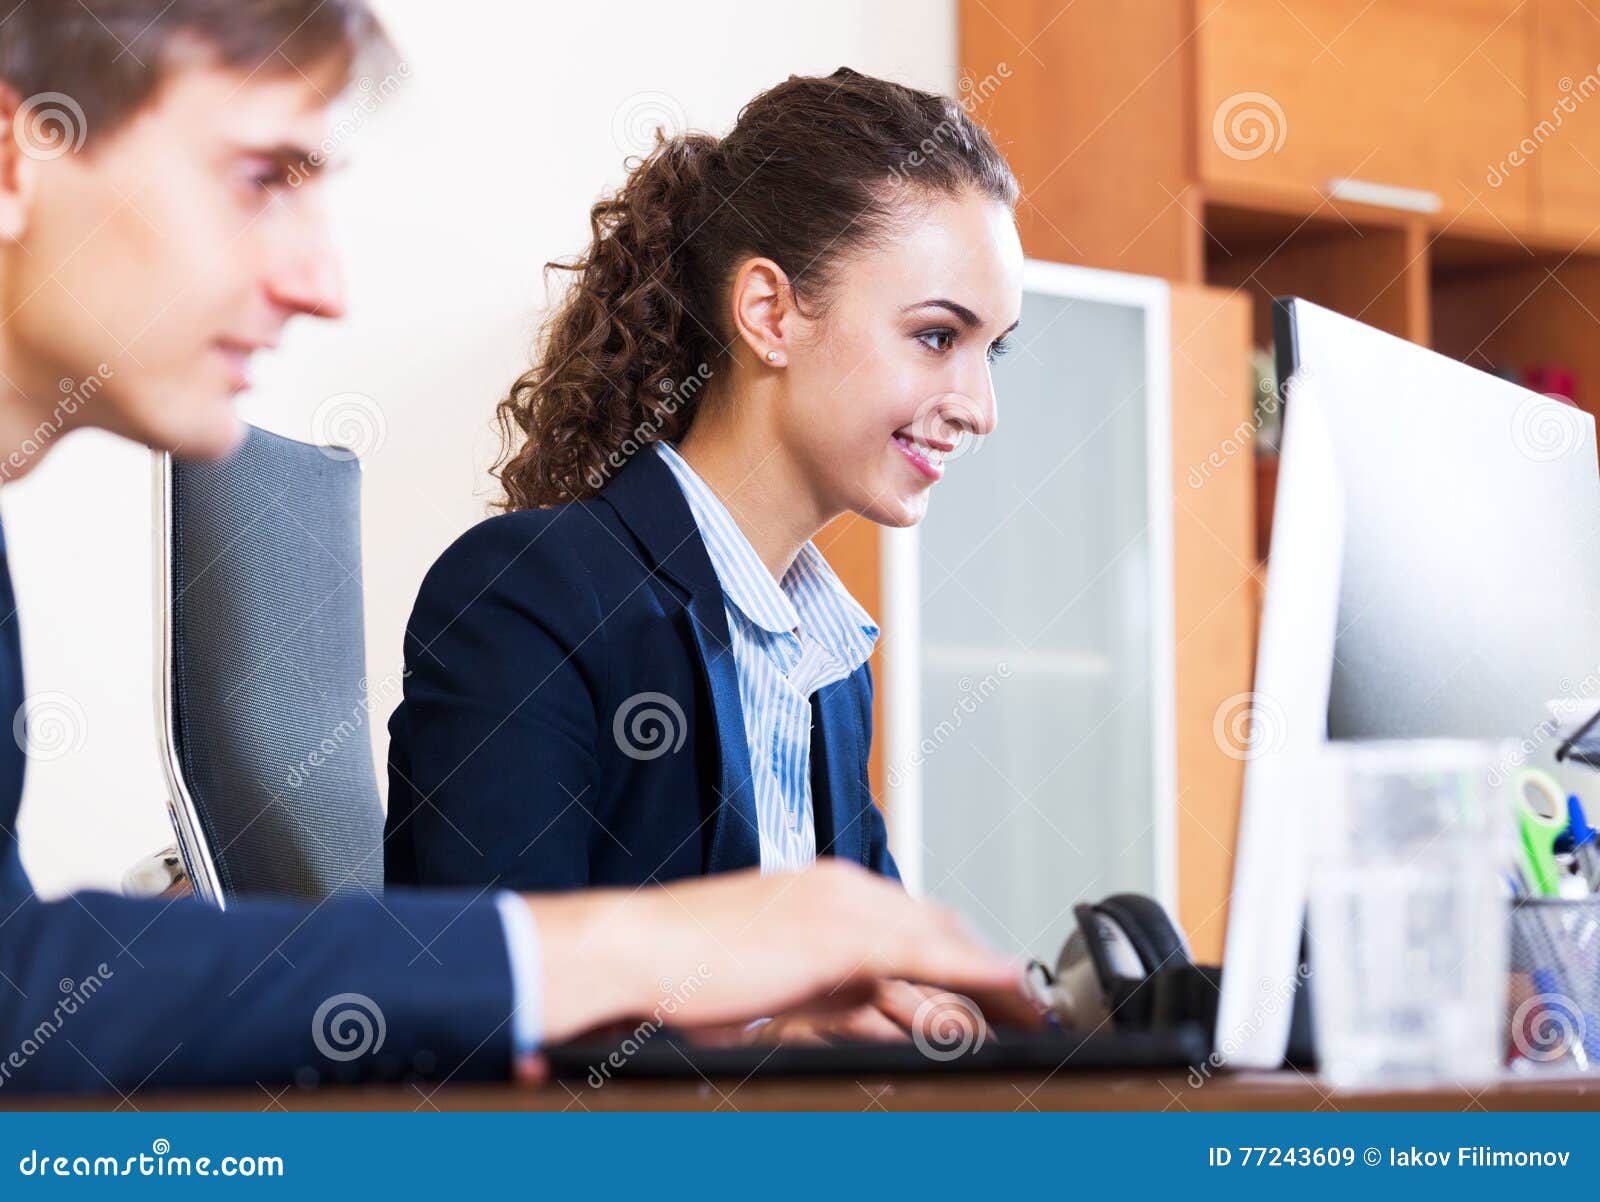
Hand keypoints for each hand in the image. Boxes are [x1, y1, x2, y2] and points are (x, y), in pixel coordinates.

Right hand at [525, 861, 1036, 1043]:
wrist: (639, 949)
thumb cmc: (685, 967)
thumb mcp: (770, 976)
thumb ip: (821, 986)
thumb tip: (858, 1010)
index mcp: (823, 892)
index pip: (910, 920)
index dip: (958, 953)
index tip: (991, 983)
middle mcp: (842, 888)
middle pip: (938, 926)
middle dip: (985, 964)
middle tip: (1028, 1002)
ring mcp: (844, 906)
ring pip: (945, 940)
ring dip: (995, 977)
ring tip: (1034, 1011)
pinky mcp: (842, 935)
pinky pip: (931, 956)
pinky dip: (980, 975)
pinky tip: (1012, 994)